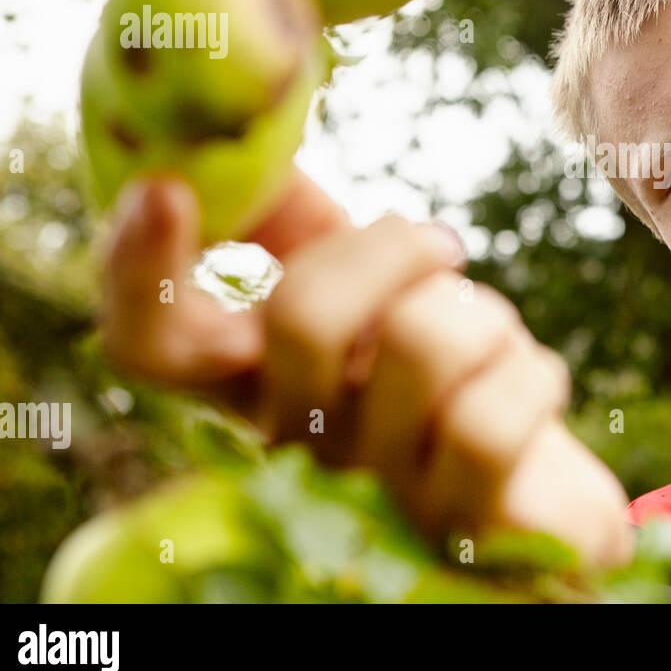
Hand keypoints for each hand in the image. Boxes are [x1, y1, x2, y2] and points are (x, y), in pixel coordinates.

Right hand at [98, 171, 634, 568]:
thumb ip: (299, 224)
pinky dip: (532, 374)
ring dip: (482, 314)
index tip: (165, 190)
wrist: (531, 481)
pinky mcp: (454, 525)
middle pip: (302, 316)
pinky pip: (492, 421)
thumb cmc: (439, 370)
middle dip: (393, 247)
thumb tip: (250, 145)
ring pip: (422, 346)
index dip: (138, 272)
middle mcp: (296, 443)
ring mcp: (368, 494)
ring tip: (490, 336)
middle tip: (440, 248)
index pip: (150, 348)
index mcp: (258, 382)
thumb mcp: (366, 285)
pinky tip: (528, 385)